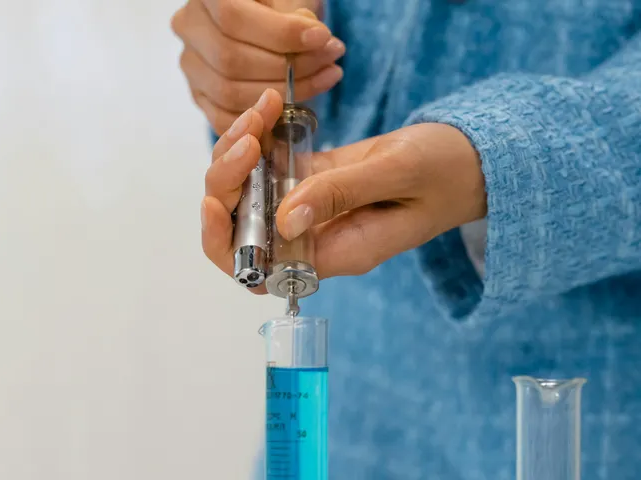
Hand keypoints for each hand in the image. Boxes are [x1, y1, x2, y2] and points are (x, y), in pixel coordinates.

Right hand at [172, 0, 344, 134]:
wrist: (265, 20)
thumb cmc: (278, 5)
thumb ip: (295, 15)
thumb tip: (315, 41)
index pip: (233, 19)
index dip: (280, 33)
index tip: (322, 38)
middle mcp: (189, 28)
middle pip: (231, 60)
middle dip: (289, 68)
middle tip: (330, 60)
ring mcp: (192, 66)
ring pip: (230, 94)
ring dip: (285, 94)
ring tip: (325, 77)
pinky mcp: (201, 97)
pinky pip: (226, 120)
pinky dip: (265, 120)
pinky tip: (299, 106)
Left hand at [201, 89, 486, 289]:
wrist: (466, 158)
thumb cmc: (445, 172)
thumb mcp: (398, 176)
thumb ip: (342, 194)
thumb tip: (283, 218)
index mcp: (337, 251)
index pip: (260, 269)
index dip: (228, 243)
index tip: (219, 199)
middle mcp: (315, 235)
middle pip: (244, 229)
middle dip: (228, 184)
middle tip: (249, 137)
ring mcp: (312, 206)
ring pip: (250, 194)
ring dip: (240, 154)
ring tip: (261, 112)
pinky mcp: (314, 178)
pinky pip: (269, 166)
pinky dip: (258, 137)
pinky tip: (270, 106)